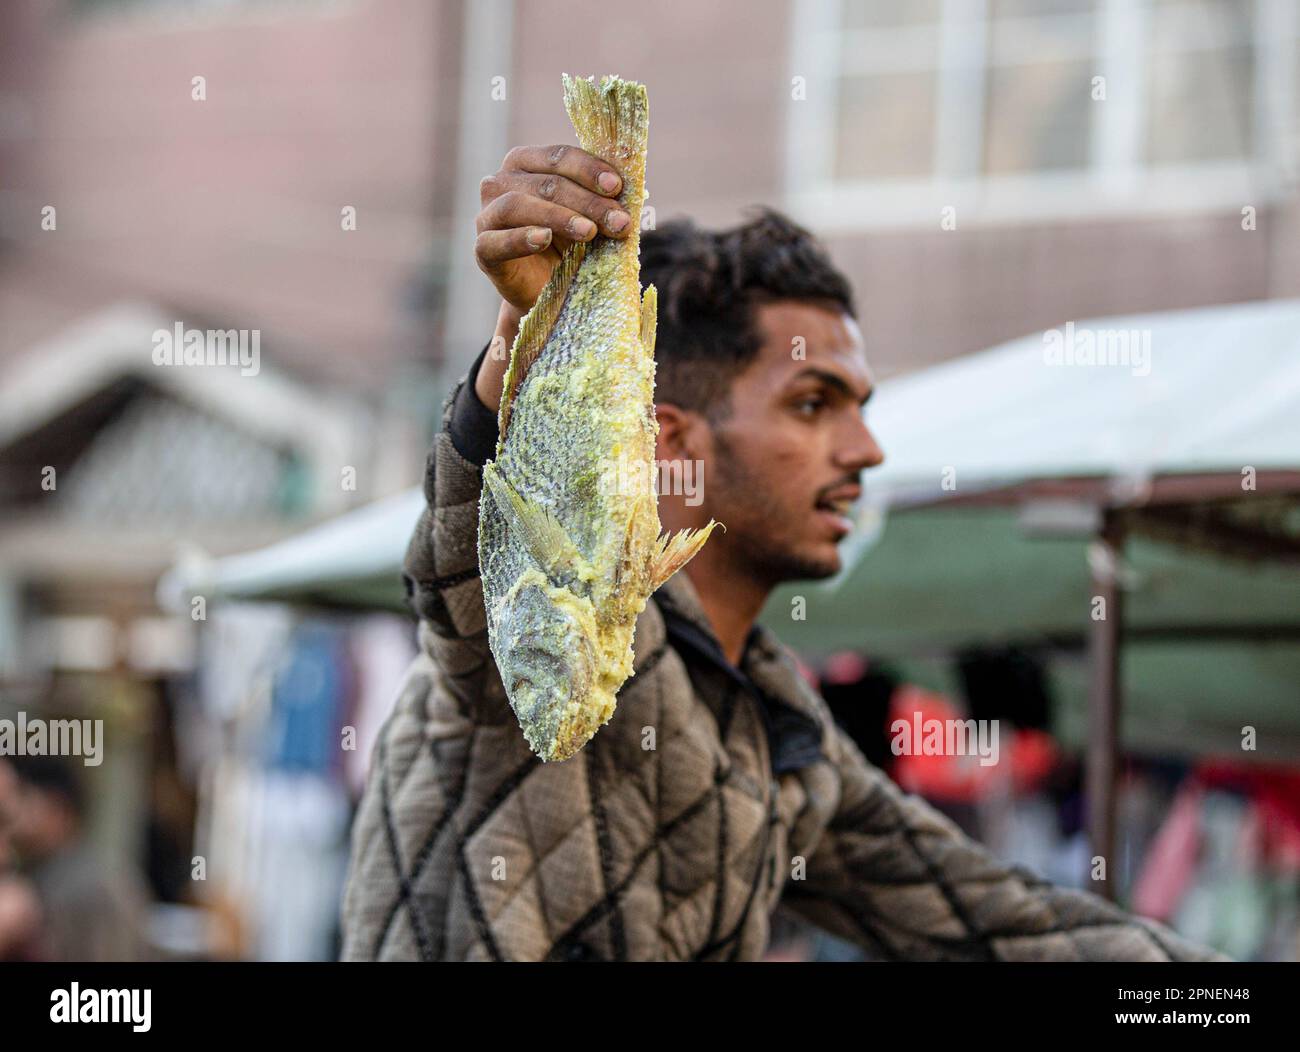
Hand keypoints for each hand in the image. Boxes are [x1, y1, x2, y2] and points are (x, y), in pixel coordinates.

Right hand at [474, 145, 630, 410]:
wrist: (550, 294)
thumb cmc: (572, 246)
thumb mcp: (592, 217)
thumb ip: (604, 198)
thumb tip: (631, 183)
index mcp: (527, 163)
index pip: (558, 157)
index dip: (589, 169)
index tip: (618, 187)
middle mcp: (500, 182)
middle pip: (546, 183)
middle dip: (588, 202)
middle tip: (619, 222)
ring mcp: (487, 215)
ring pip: (519, 205)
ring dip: (559, 217)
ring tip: (589, 233)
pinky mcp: (482, 249)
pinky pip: (495, 240)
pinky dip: (520, 238)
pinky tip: (543, 239)